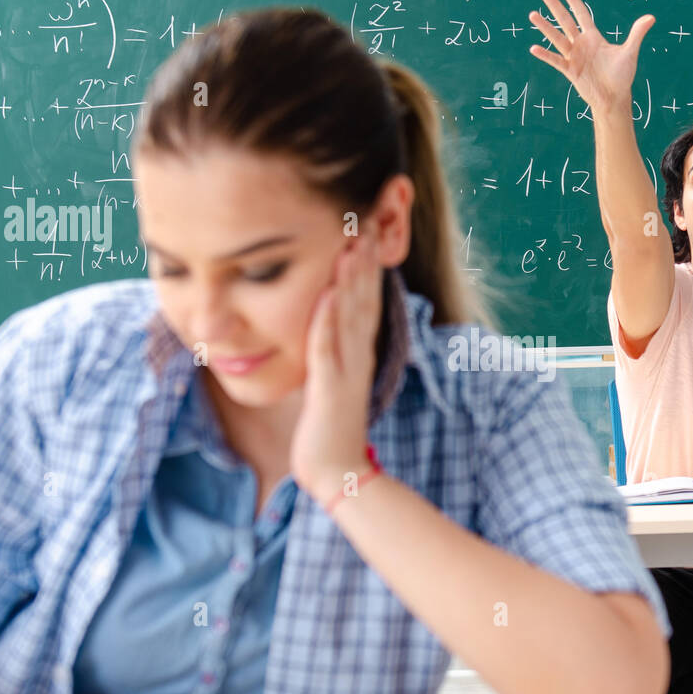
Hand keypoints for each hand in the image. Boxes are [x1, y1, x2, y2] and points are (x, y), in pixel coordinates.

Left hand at [292, 235, 381, 505]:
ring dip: (352, 280)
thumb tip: (324, 330)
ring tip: (352, 243)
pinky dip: (328, 320)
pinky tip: (328, 294)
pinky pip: (328, 348)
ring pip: (351, 316)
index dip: (368, 265)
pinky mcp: (329, 389)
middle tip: (368, 219)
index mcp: (358, 354)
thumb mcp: (333, 384)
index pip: (367, 300)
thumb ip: (332, 356)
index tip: (367, 229)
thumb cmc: (329, 431)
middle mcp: (358, 357)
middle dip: (366, 259)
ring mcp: (346, 371)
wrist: (336, 473)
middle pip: (365, 299)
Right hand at [528, 0, 653, 113]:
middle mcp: (581, 44)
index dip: (574, 2)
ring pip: (557, 38)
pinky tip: (534, 48)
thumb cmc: (622, 75)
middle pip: (565, 21)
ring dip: (545, 27)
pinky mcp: (570, 70)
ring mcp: (574, 57)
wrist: (614, 97)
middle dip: (555, 6)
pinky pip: (555, 60)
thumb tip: (651, 17)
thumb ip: (636, 33)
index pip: (582, 15)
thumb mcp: (630, 52)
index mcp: (594, 37)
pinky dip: (545, 55)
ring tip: (532, 14)